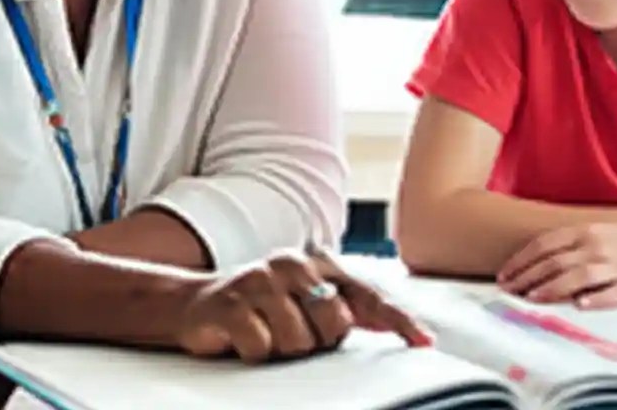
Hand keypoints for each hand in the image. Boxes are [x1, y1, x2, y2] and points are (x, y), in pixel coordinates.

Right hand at [176, 247, 433, 363]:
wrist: (193, 304)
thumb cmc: (261, 309)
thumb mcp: (306, 304)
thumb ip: (347, 310)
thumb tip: (397, 327)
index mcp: (319, 264)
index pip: (368, 296)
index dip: (398, 320)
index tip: (422, 342)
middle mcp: (294, 265)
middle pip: (334, 325)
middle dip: (317, 342)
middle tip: (291, 334)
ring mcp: (261, 280)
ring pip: (298, 342)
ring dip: (283, 350)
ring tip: (265, 334)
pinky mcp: (232, 302)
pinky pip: (262, 348)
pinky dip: (255, 352)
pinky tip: (243, 337)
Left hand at [497, 224, 616, 307]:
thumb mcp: (604, 233)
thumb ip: (575, 244)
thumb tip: (543, 260)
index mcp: (588, 232)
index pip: (544, 245)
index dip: (521, 260)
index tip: (505, 274)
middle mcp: (599, 246)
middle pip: (554, 262)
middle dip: (526, 277)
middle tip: (508, 290)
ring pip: (577, 277)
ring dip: (551, 288)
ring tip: (530, 298)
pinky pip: (613, 294)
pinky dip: (595, 299)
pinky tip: (579, 306)